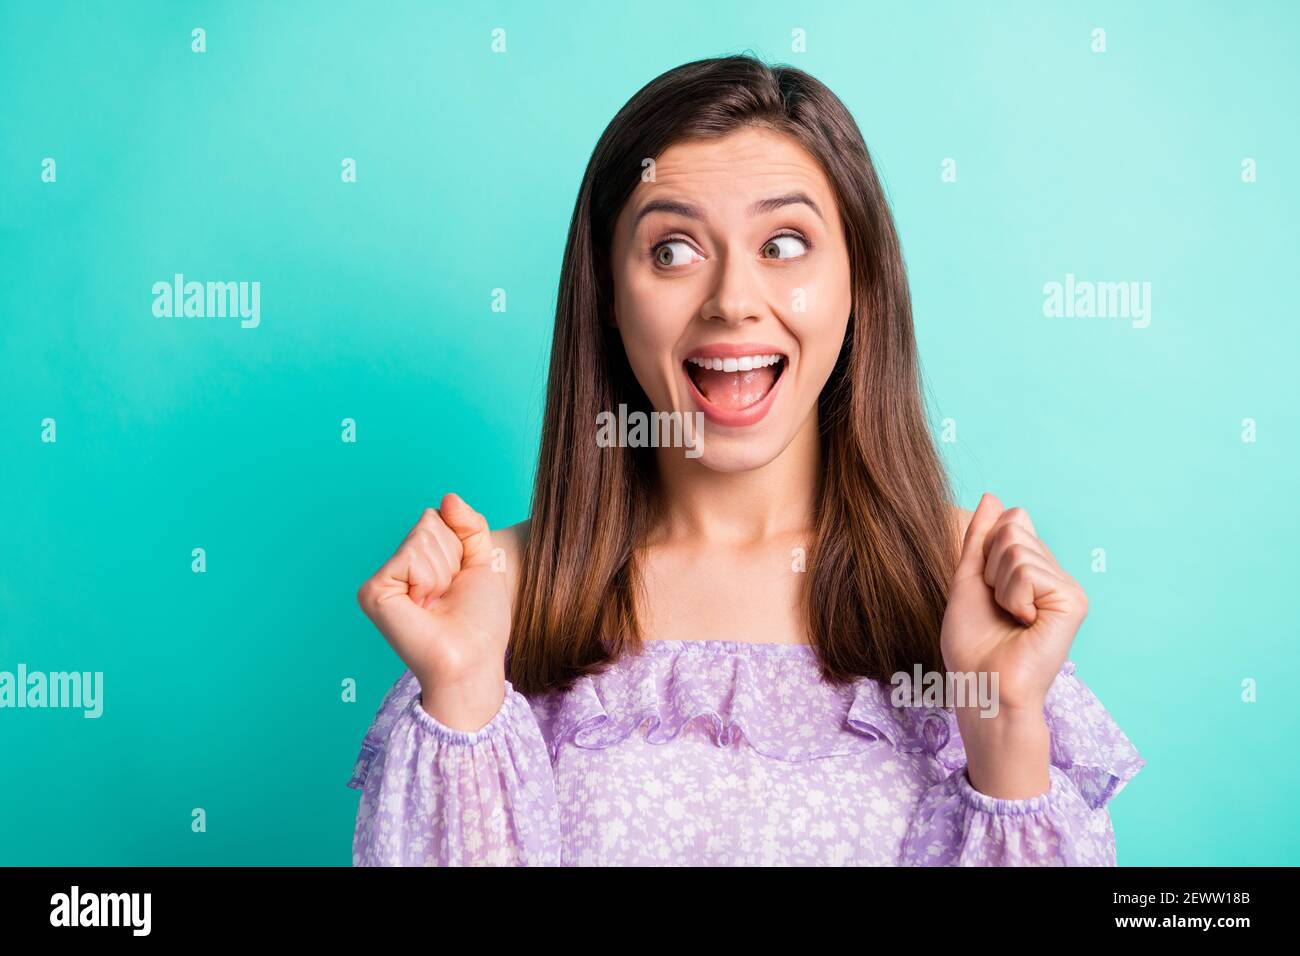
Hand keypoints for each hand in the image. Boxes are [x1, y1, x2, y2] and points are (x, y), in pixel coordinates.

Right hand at [357, 493, 509, 726]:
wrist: (473, 658)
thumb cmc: (480, 621)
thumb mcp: (484, 562)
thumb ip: (469, 525)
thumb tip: (448, 497)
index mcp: (417, 564)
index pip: (437, 518)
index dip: (460, 548)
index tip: (458, 583)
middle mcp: (396, 570)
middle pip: (429, 523)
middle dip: (452, 558)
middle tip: (448, 596)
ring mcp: (382, 580)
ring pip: (422, 536)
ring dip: (443, 572)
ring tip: (437, 603)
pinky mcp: (373, 591)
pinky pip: (411, 554)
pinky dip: (428, 578)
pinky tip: (423, 606)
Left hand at [940, 492, 1087, 716]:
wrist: (982, 686)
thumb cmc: (972, 644)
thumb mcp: (968, 578)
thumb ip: (980, 537)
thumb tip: (992, 496)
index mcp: (1035, 571)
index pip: (1011, 522)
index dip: (985, 553)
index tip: (988, 591)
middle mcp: (1056, 575)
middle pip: (1013, 529)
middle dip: (990, 568)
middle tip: (999, 607)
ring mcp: (1067, 587)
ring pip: (1017, 547)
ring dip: (999, 585)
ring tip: (1010, 617)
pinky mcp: (1073, 600)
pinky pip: (1029, 570)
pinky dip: (1013, 596)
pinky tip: (1024, 623)